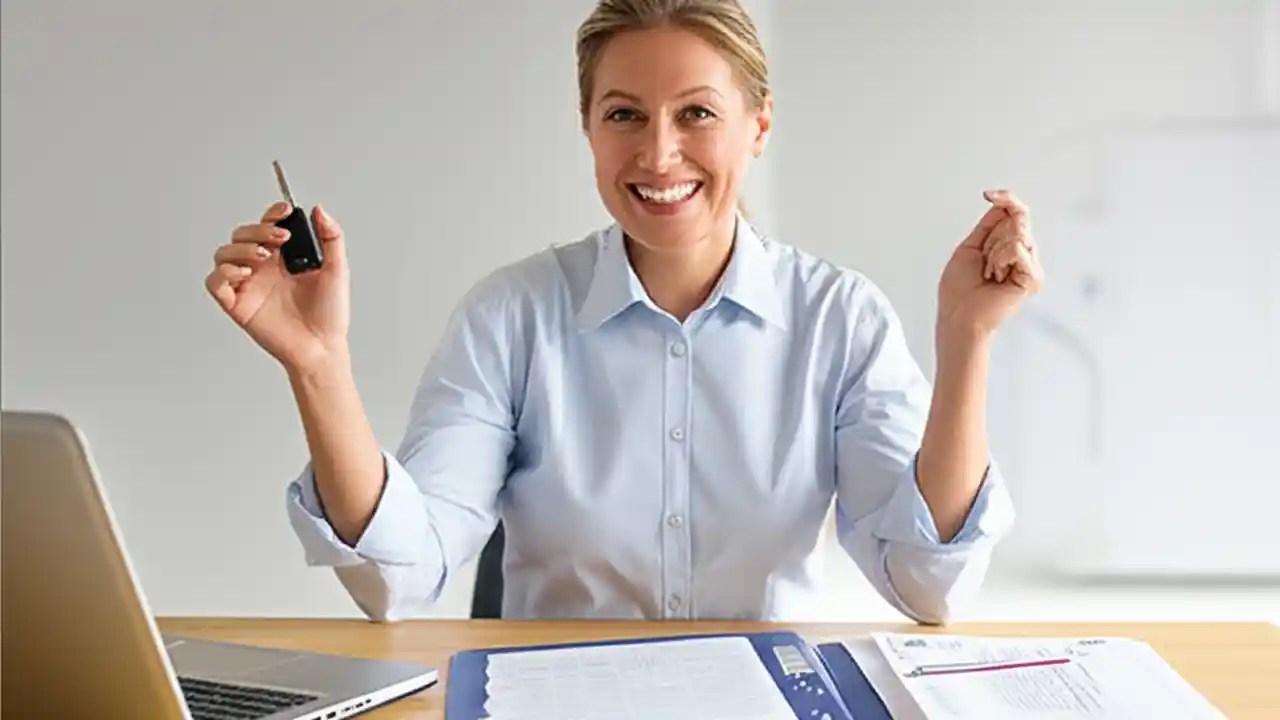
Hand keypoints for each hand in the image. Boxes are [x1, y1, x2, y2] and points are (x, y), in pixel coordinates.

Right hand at [205, 201, 349, 372]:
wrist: (322, 347)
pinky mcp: (238, 304)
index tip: (284, 211)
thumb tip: (319, 211)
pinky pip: (215, 283)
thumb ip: (331, 238)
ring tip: (262, 257)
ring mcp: (249, 285)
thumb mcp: (337, 270)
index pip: (267, 226)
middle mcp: (263, 269)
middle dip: (257, 230)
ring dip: (239, 249)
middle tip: (279, 238)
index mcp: (284, 258)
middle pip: (242, 235)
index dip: (271, 214)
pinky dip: (223, 274)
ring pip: (224, 254)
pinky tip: (244, 275)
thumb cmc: (329, 315)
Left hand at [936, 189, 1044, 342]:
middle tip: (984, 262)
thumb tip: (1002, 203)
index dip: (1007, 199)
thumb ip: (989, 226)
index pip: (1016, 213)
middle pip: (1018, 219)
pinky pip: (1017, 248)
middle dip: (992, 236)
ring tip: (989, 273)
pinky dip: (999, 259)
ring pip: (1017, 234)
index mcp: (1009, 247)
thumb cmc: (959, 290)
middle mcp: (1024, 255)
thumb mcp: (970, 247)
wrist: (957, 316)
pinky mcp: (1033, 278)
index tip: (988, 195)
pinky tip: (995, 278)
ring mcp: (1031, 267)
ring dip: (993, 251)